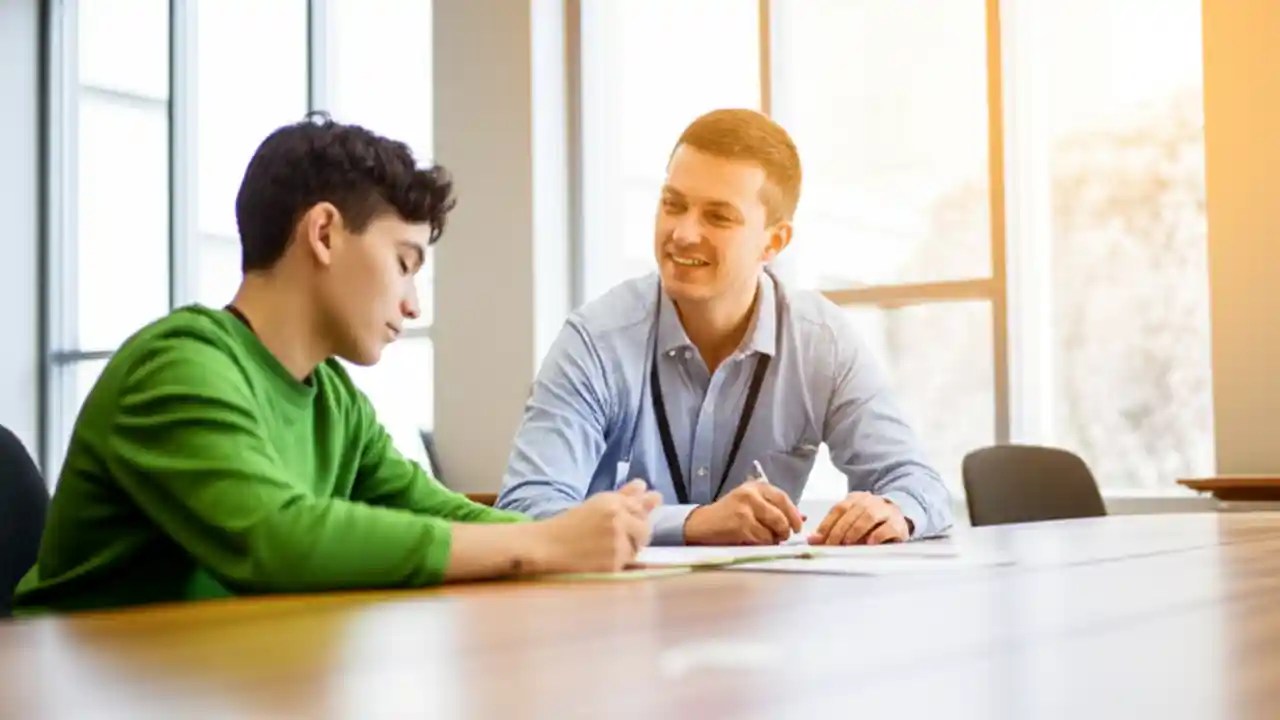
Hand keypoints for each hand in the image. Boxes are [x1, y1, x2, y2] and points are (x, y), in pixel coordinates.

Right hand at [534, 480, 661, 572]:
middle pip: (645, 529)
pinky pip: (627, 563)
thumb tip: (643, 484)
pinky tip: (600, 559)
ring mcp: (616, 542)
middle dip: (636, 535)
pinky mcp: (613, 563)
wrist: (546, 546)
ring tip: (605, 549)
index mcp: (612, 501)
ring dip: (628, 549)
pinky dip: (618, 563)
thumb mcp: (597, 505)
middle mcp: (617, 518)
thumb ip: (624, 495)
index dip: (635, 518)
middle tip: (615, 540)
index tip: (623, 524)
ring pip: (637, 548)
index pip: (640, 508)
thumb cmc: (569, 524)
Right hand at [683, 480, 803, 544]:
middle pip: (781, 515)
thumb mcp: (751, 505)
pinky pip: (762, 539)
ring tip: (765, 539)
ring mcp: (745, 509)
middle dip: (785, 530)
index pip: (783, 498)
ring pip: (773, 529)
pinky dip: (762, 544)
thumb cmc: (728, 515)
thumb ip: (775, 509)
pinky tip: (753, 541)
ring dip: (773, 539)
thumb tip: (802, 518)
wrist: (701, 524)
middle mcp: (751, 494)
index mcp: (756, 486)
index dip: (793, 514)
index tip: (797, 527)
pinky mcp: (740, 525)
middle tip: (782, 537)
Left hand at [808, 492, 909, 545]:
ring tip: (848, 543)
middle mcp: (871, 501)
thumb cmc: (871, 524)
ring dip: (855, 530)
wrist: (901, 517)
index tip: (818, 539)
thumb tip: (812, 540)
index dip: (827, 524)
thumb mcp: (851, 523)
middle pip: (852, 512)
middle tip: (831, 544)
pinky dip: (877, 535)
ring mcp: (886, 511)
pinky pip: (887, 527)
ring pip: (868, 516)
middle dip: (839, 529)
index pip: (838, 508)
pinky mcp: (898, 524)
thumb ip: (832, 529)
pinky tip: (869, 543)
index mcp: (856, 499)